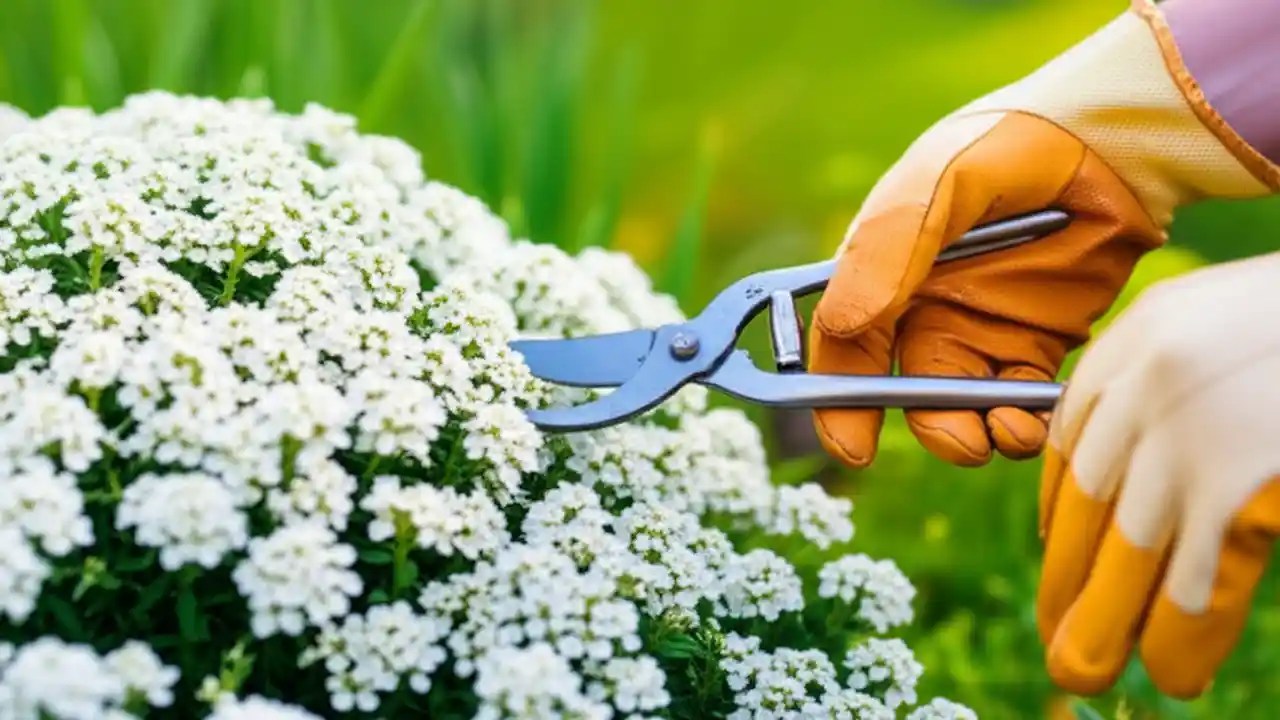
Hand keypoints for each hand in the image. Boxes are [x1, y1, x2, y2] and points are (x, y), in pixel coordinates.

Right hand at [809, 0, 1277, 467]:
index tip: (851, 445)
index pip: (843, 346)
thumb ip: (888, 250)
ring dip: (973, 434)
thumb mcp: (939, 183)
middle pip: (898, 392)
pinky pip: (1012, 402)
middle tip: (958, 441)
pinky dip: (1019, 423)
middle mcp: (919, 310)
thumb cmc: (1006, 146)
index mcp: (879, 273)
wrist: (1105, 142)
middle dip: (923, 427)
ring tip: (1005, 430)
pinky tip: (1033, 417)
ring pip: (956, 409)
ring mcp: (975, 330)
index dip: (836, 399)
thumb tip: (843, 324)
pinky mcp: (1030, 345)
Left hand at [1037, 252, 1279, 697]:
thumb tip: (1130, 457)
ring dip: (1107, 612)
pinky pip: (1195, 567)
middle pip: (1087, 495)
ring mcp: (1187, 434)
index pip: (1071, 431)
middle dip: (1069, 567)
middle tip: (1056, 622)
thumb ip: (1165, 371)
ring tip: (1086, 661)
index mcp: (1136, 335)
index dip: (1058, 497)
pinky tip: (1171, 661)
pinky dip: (1181, 621)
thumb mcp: (1216, 316)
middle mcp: (1144, 382)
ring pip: (1131, 544)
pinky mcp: (1232, 479)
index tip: (1055, 539)